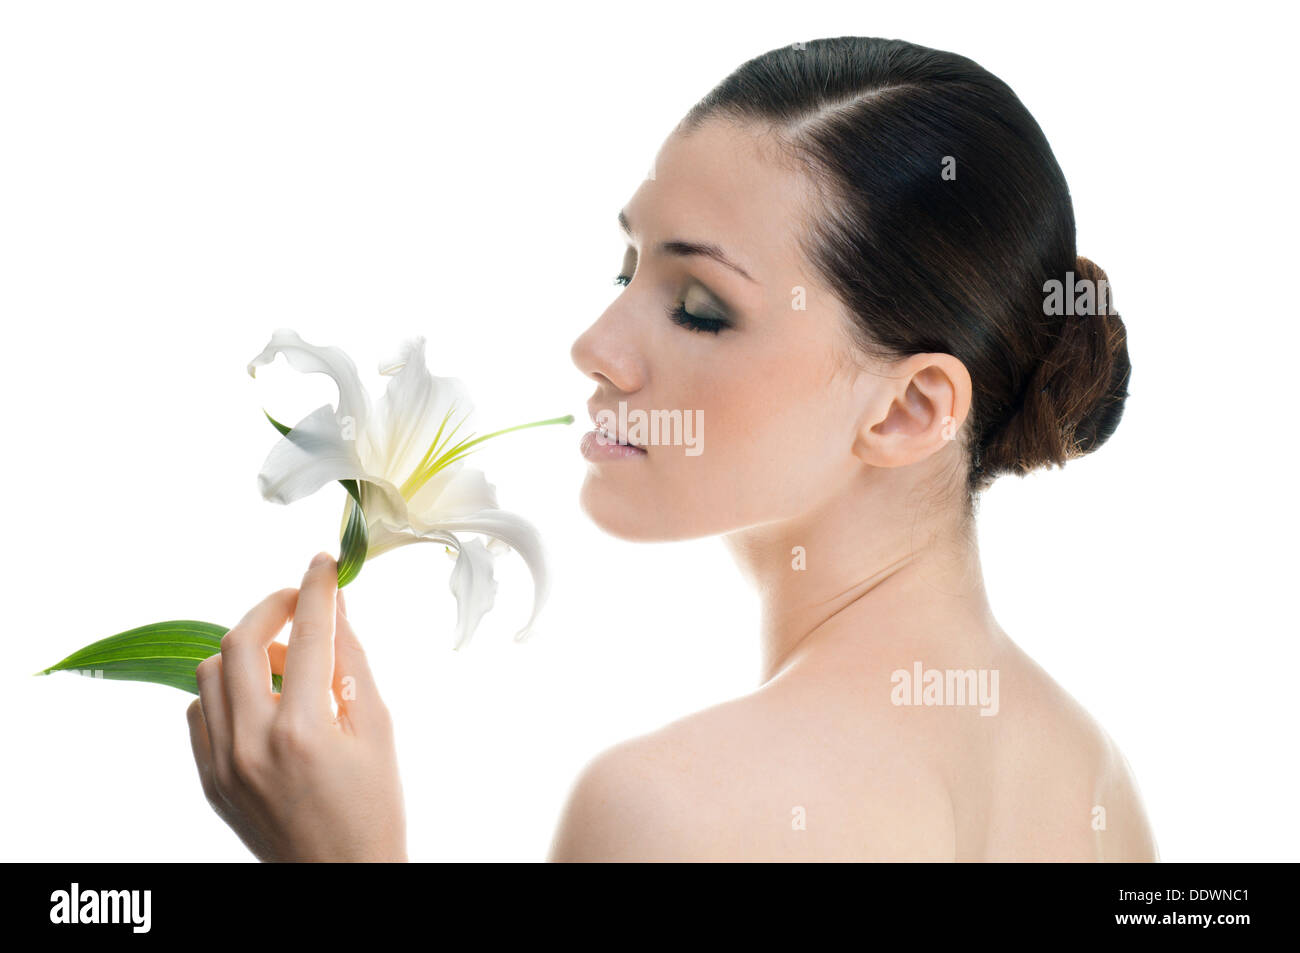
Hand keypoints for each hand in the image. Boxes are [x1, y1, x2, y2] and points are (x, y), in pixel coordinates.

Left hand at [186, 552, 407, 861]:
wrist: (341, 878)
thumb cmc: (373, 808)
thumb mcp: (378, 730)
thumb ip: (351, 663)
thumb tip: (335, 608)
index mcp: (304, 730)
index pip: (306, 634)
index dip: (316, 589)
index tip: (324, 564)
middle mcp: (252, 744)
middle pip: (239, 641)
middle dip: (270, 606)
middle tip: (299, 600)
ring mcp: (222, 764)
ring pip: (210, 672)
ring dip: (244, 649)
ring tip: (282, 659)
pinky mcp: (208, 780)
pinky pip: (200, 711)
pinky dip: (227, 691)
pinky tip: (261, 700)